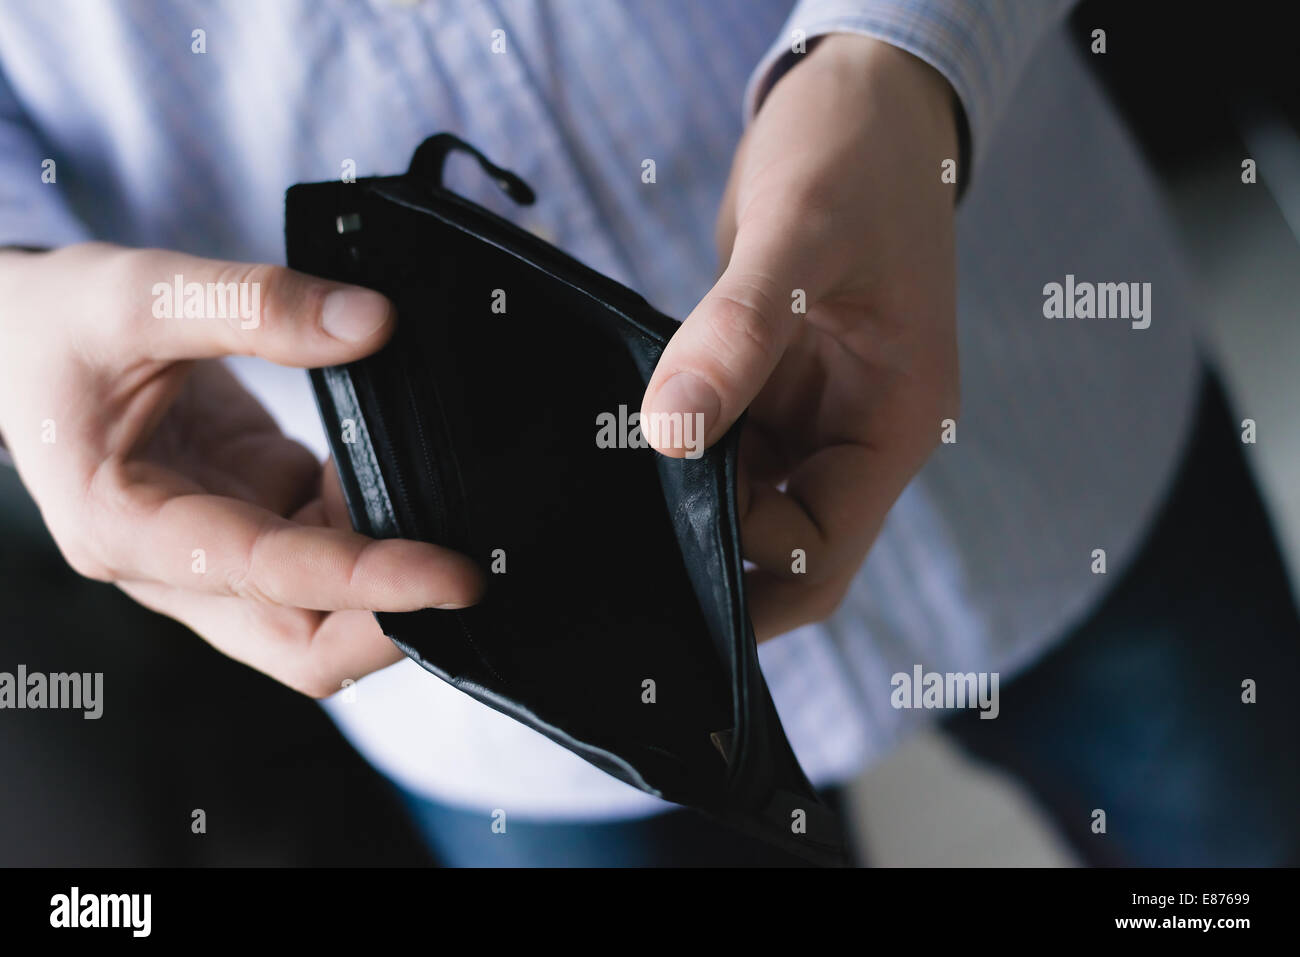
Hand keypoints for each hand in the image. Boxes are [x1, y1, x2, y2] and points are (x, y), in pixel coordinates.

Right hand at [0, 243, 483, 695]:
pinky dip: (378, 521)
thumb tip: (374, 324)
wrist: (20, 341)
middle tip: (476, 576)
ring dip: (392, 571)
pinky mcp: (254, 520)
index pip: (270, 579)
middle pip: (303, 643)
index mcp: (128, 528)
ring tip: (445, 499)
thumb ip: (253, 302)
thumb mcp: (137, 292)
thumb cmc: (58, 326)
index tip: (456, 578)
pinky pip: (331, 548)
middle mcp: (177, 566)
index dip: (369, 583)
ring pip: (326, 610)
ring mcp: (221, 550)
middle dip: (392, 623)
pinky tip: (402, 470)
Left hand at [641, 35, 959, 639]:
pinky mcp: (770, 382)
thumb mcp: (802, 235)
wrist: (858, 100)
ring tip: (612, 487)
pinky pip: (720, 442)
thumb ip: (738, 333)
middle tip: (621, 538)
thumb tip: (671, 433)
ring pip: (743, 497)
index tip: (664, 536)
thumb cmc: (858, 155)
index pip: (820, 552)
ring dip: (687, 498)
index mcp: (893, 425)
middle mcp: (855, 434)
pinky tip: (628, 434)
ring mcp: (812, 411)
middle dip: (710, 551)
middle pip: (780, 542)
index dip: (746, 565)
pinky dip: (678, 446)